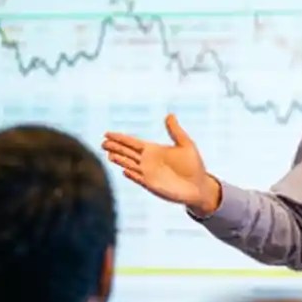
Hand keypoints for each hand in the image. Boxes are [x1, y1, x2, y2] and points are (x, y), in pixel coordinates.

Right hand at [101, 114, 220, 214]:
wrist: (199, 186)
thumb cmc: (193, 165)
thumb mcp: (186, 145)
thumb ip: (175, 131)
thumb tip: (169, 115)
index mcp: (153, 150)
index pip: (132, 142)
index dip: (120, 138)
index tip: (107, 133)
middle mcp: (148, 162)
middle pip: (127, 152)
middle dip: (115, 147)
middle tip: (102, 142)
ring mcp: (148, 174)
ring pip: (129, 164)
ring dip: (120, 160)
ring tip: (109, 154)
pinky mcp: (152, 185)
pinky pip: (139, 179)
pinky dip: (133, 175)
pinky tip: (125, 170)